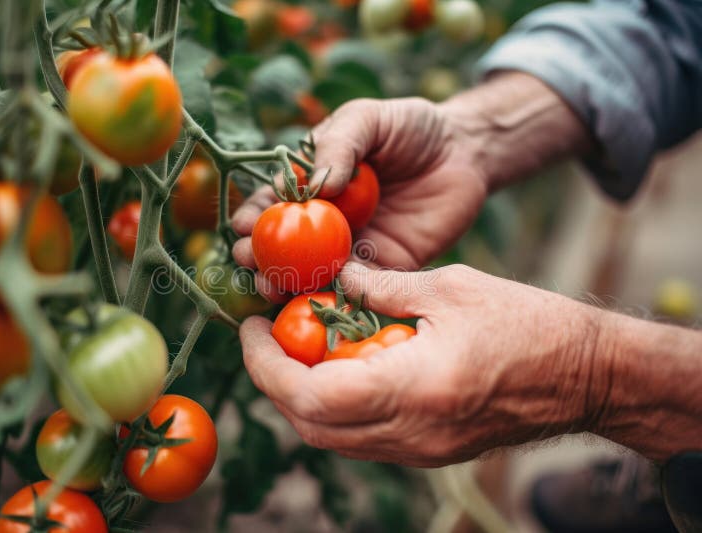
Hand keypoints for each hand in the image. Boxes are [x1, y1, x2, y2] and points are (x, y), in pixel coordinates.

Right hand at [232, 98, 488, 301]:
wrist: (464, 151)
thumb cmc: (409, 127)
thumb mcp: (368, 119)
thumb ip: (341, 143)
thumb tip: (318, 183)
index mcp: (313, 183)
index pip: (275, 202)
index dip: (255, 216)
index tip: (241, 227)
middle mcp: (327, 219)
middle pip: (286, 243)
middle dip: (262, 255)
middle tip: (248, 262)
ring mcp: (354, 244)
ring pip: (314, 270)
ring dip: (289, 281)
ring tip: (270, 286)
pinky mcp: (386, 265)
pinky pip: (358, 284)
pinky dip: (336, 292)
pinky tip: (318, 295)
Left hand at [239, 262, 606, 466]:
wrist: (586, 376)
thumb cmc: (528, 323)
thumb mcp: (450, 287)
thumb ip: (382, 285)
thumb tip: (333, 277)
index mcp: (415, 388)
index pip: (310, 395)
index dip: (266, 364)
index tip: (250, 327)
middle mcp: (412, 432)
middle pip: (311, 426)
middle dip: (274, 381)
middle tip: (265, 334)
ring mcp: (420, 450)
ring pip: (331, 437)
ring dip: (301, 394)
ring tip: (297, 345)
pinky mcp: (429, 451)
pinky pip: (361, 437)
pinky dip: (334, 403)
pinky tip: (339, 364)